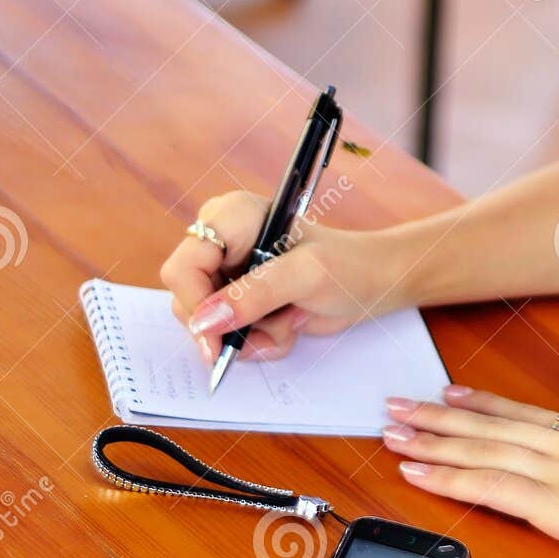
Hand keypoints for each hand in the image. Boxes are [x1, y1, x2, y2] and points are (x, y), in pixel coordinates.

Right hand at [161, 190, 408, 366]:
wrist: (375, 282)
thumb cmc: (349, 265)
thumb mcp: (307, 275)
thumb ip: (255, 294)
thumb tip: (204, 322)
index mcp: (231, 217)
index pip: (183, 267)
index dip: (195, 306)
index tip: (218, 339)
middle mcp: (222, 242)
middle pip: (188, 300)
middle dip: (233, 326)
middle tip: (275, 327)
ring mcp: (229, 273)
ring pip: (209, 324)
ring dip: (253, 335)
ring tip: (292, 319)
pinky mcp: (240, 298)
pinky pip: (230, 334)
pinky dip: (261, 340)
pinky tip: (290, 323)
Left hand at [384, 387, 558, 557]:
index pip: (523, 415)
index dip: (481, 404)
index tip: (449, 392)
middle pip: (488, 427)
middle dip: (437, 417)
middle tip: (395, 405)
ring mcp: (556, 472)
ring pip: (478, 449)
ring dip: (429, 439)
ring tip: (390, 430)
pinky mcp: (552, 504)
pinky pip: (486, 486)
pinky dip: (446, 475)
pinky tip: (416, 468)